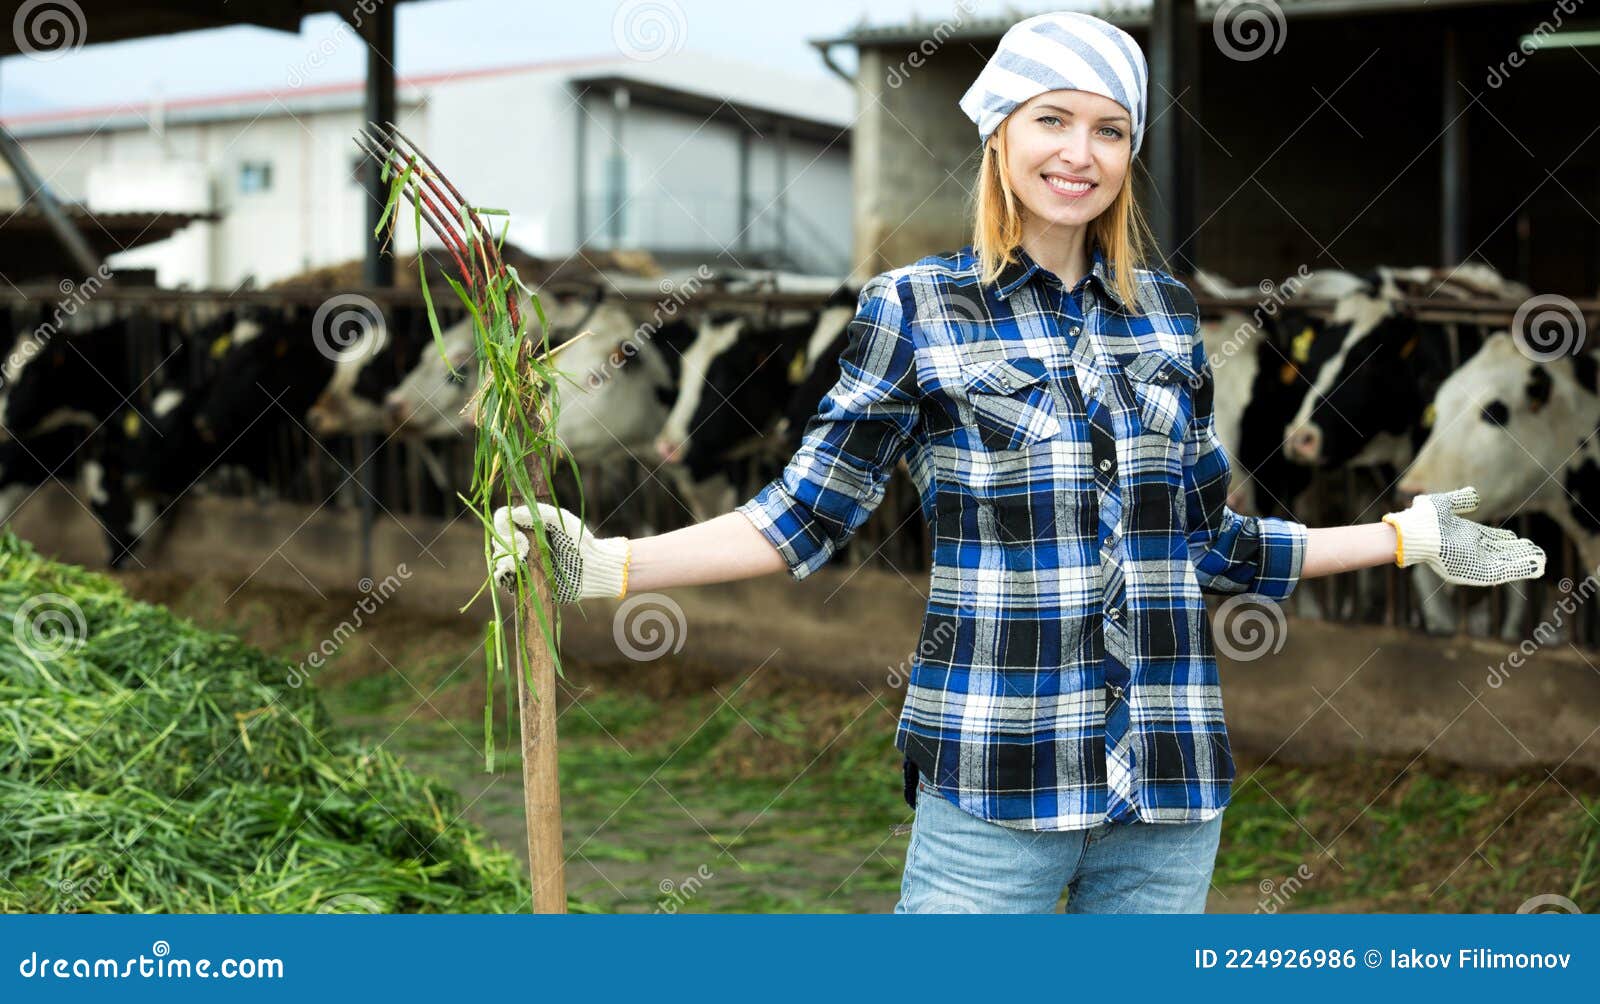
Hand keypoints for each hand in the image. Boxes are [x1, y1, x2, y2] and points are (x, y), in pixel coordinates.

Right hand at [491, 502, 629, 601]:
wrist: (592, 570)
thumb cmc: (580, 542)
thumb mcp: (562, 520)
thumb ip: (540, 512)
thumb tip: (512, 513)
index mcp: (530, 526)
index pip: (504, 520)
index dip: (503, 525)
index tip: (518, 533)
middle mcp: (524, 544)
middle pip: (499, 540)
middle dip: (504, 543)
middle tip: (525, 549)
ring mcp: (524, 563)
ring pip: (499, 560)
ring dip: (502, 561)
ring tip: (516, 564)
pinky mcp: (526, 582)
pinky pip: (504, 580)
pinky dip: (501, 577)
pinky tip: (511, 575)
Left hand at [1381, 487, 1544, 586]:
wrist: (1416, 532)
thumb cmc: (1423, 518)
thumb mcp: (1444, 504)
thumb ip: (1461, 499)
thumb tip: (1476, 496)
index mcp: (1464, 536)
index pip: (1490, 540)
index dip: (1506, 541)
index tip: (1519, 539)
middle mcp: (1469, 550)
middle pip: (1500, 554)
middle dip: (1518, 554)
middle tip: (1537, 553)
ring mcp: (1472, 562)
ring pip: (1504, 565)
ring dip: (1523, 563)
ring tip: (1542, 561)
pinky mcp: (1475, 572)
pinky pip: (1503, 573)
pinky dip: (1519, 570)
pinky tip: (1535, 567)